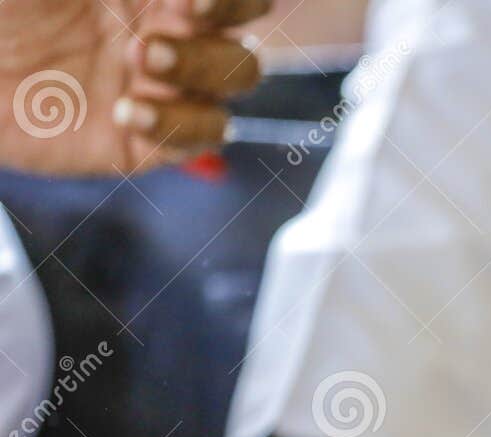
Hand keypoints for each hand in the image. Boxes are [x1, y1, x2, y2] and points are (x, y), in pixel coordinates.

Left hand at [0, 0, 268, 175]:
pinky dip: (176, 127)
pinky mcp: (144, 143)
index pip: (234, 0)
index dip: (230, 0)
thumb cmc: (8, 8)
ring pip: (231, 91)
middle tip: (159, 32)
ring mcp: (161, 93)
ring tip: (138, 66)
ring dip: (201, 76)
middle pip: (243, 48)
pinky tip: (127, 113)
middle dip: (214, 41)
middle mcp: (171, 40)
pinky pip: (196, 141)